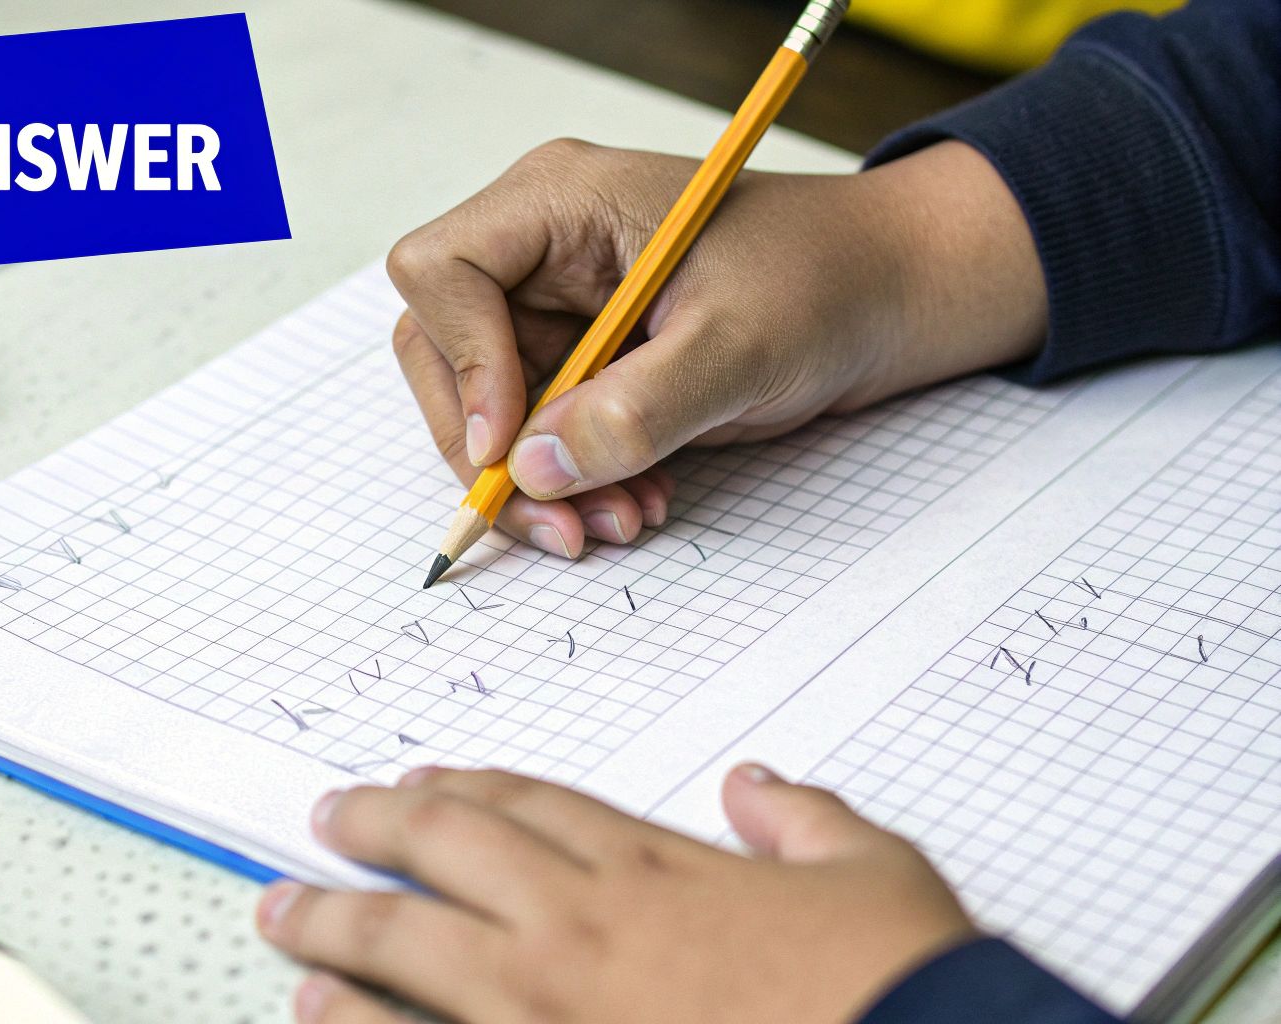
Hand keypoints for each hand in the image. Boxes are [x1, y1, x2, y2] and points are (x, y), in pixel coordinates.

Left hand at [256, 764, 976, 1023]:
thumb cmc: (896, 980)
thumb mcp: (875, 872)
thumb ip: (808, 818)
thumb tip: (762, 784)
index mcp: (654, 868)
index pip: (531, 805)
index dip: (466, 788)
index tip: (421, 782)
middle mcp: (583, 927)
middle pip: (444, 853)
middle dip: (372, 831)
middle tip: (323, 823)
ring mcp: (549, 1009)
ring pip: (408, 951)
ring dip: (336, 930)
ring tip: (284, 918)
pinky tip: (319, 1013)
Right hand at [389, 138, 1045, 556]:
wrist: (889, 294)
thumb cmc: (826, 279)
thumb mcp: (738, 347)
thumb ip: (635, 410)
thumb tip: (534, 471)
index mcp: (560, 202)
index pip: (440, 272)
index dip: (459, 364)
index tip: (507, 446)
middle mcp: (540, 250)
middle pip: (442, 353)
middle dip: (492, 451)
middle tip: (556, 521)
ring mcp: (556, 308)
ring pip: (487, 410)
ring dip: (539, 483)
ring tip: (620, 520)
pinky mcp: (582, 361)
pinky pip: (540, 435)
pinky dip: (575, 482)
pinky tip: (636, 501)